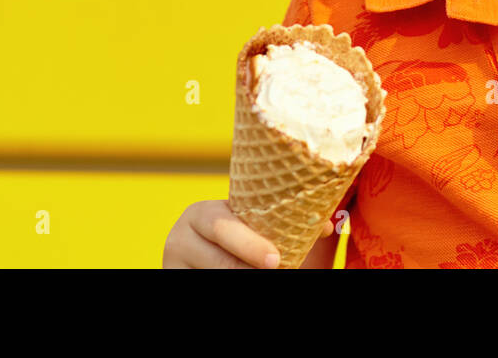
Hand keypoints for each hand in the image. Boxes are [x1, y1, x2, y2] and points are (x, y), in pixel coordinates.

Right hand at [163, 200, 335, 267]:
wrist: (205, 256)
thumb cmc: (238, 239)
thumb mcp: (253, 227)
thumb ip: (283, 223)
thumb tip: (325, 226)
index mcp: (202, 213)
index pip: (224, 226)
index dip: (251, 244)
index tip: (276, 259)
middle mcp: (180, 236)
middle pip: (219, 260)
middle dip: (248, 265)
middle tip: (276, 268)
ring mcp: (172, 263)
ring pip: (213, 275)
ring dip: (241, 276)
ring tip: (270, 275)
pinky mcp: (173, 278)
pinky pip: (201, 283)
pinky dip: (230, 283)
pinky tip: (249, 280)